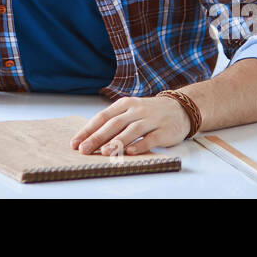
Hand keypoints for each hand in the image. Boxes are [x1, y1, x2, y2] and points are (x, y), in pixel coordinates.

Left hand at [70, 96, 189, 156]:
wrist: (180, 108)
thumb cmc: (149, 112)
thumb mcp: (130, 111)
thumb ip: (114, 122)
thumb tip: (91, 138)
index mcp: (125, 104)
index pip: (102, 116)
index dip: (88, 130)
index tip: (76, 142)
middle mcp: (136, 110)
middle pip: (114, 124)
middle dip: (97, 137)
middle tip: (84, 149)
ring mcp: (151, 119)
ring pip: (132, 130)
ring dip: (117, 142)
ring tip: (105, 151)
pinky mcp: (164, 130)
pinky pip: (151, 138)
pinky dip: (140, 145)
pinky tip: (130, 152)